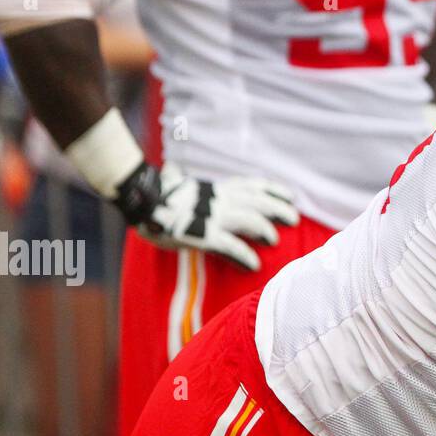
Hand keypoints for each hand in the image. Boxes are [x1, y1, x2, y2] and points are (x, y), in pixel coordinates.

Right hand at [113, 162, 298, 271]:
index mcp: (216, 188)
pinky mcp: (204, 234)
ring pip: (250, 220)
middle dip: (278, 208)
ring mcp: (213, 215)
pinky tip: (254, 264)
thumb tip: (173, 170)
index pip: (251, 186)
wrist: (140, 202)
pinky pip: (230, 245)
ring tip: (276, 239)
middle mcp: (219, 199)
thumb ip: (186, 181)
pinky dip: (245, 255)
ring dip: (266, 229)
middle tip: (295, 217)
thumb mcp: (178, 183)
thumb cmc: (156, 195)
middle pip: (258, 201)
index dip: (272, 190)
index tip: (290, 195)